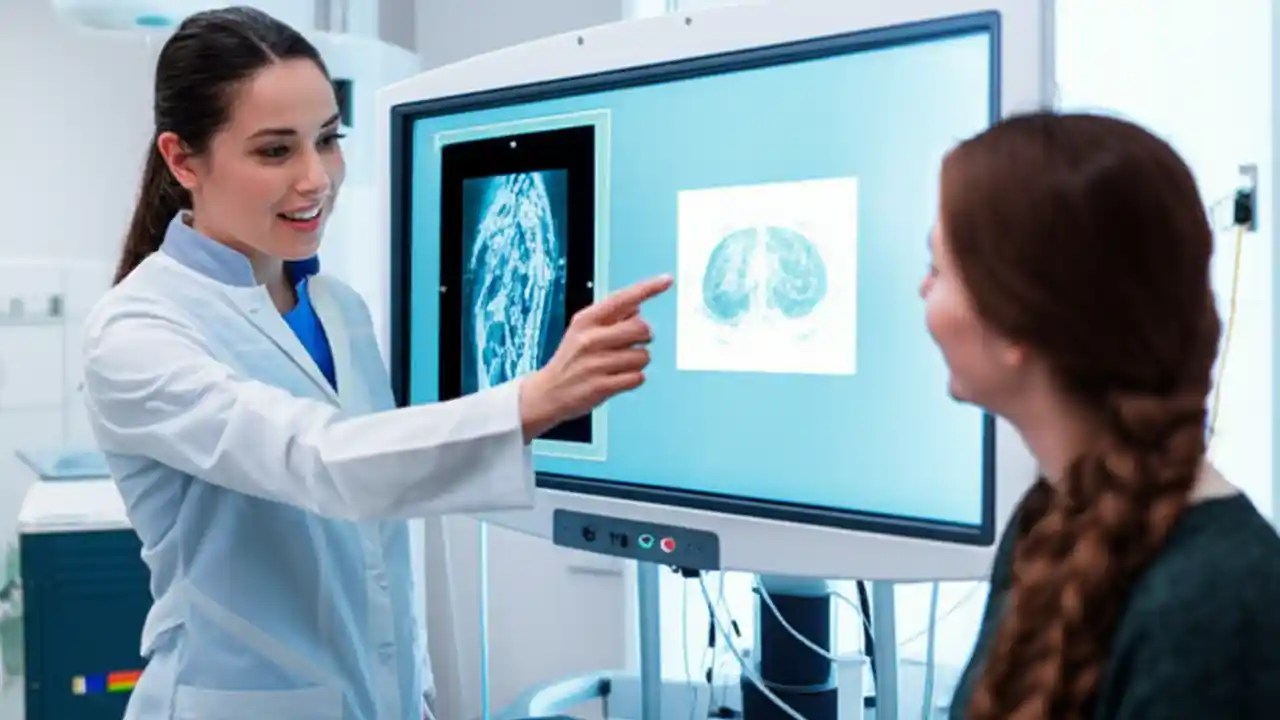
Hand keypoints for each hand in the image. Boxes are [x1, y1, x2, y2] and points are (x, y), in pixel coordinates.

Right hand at [519, 275, 672, 440]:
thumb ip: (609, 318)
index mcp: (586, 320)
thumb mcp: (581, 331)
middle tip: (631, 345)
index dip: (648, 288)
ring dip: (638, 362)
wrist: (547, 393)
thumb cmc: (571, 360)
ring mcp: (596, 363)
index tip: (667, 279)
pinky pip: (638, 377)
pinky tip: (618, 379)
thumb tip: (638, 307)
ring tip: (618, 366)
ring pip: (643, 356)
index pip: (622, 298)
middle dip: (644, 338)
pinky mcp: (602, 386)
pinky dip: (634, 379)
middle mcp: (590, 339)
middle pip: (642, 328)